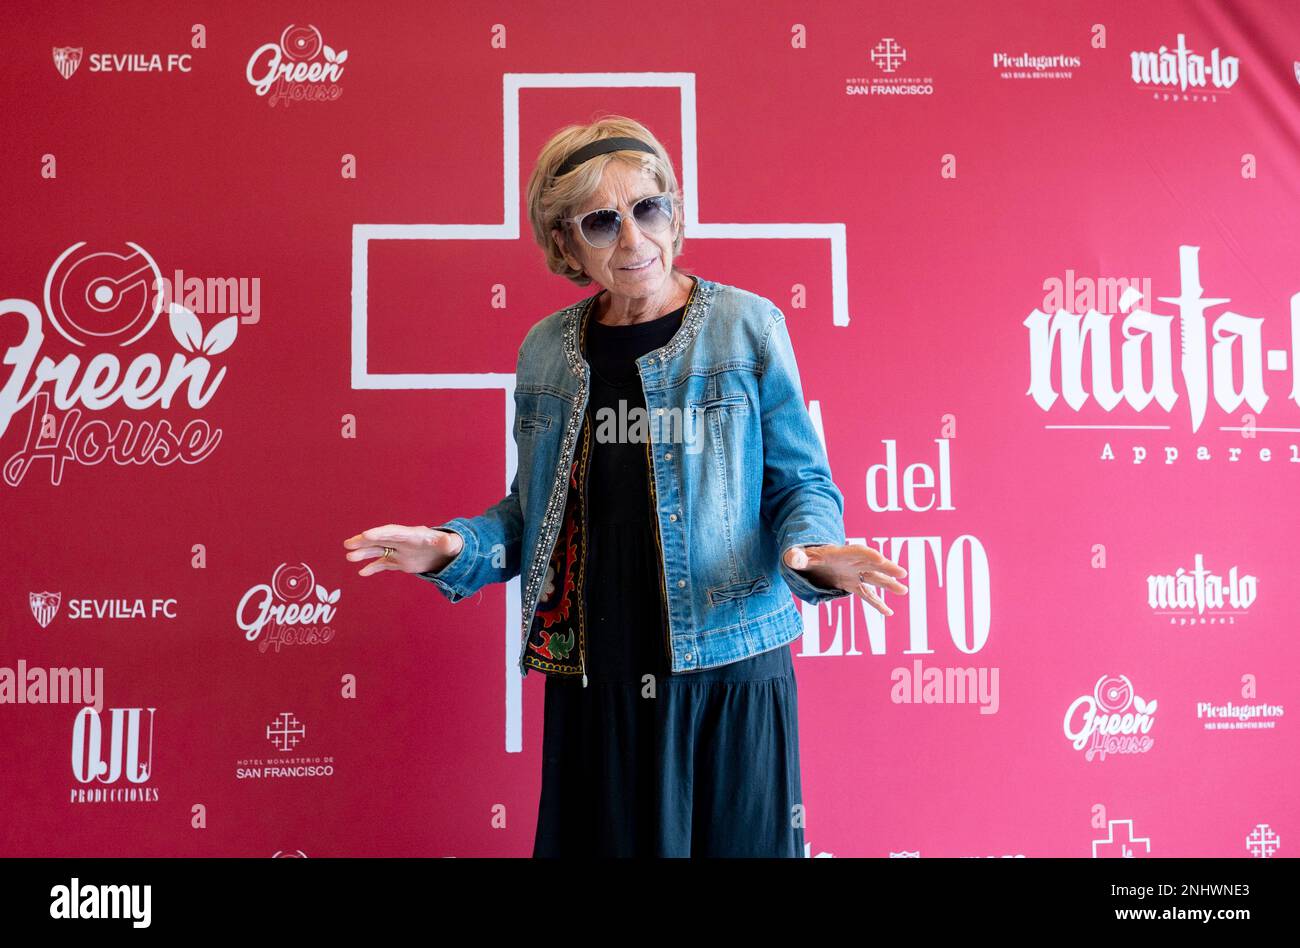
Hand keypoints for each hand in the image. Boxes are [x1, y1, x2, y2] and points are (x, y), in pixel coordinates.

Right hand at [343, 524, 463, 576]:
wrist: (446, 554)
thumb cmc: (449, 546)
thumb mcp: (450, 544)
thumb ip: (447, 542)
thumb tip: (448, 541)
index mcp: (412, 535)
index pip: (393, 532)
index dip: (380, 533)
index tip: (366, 535)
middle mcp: (402, 542)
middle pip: (380, 539)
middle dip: (365, 541)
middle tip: (348, 543)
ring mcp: (399, 551)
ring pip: (378, 551)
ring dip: (364, 553)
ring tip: (348, 556)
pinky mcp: (399, 562)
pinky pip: (383, 564)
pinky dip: (373, 568)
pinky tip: (361, 573)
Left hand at [783, 542, 907, 615]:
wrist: (809, 561)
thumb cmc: (805, 556)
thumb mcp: (798, 556)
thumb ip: (796, 557)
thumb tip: (792, 558)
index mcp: (840, 553)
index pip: (858, 552)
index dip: (868, 555)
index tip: (880, 558)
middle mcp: (852, 563)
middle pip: (872, 564)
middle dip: (887, 568)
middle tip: (902, 573)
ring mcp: (854, 574)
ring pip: (875, 579)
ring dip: (889, 584)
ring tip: (904, 590)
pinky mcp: (852, 585)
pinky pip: (867, 594)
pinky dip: (877, 603)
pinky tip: (889, 613)